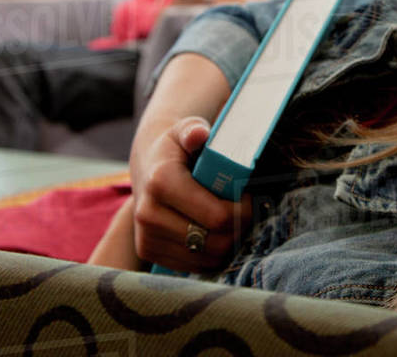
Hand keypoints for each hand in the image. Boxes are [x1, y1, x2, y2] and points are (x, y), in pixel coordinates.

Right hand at [130, 116, 252, 272]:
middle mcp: (148, 213)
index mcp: (161, 182)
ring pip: (207, 258)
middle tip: (247, 213)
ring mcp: (147, 237)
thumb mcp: (184, 131)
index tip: (249, 198)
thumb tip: (199, 134)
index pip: (217, 216)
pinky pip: (194, 266)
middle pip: (215, 241)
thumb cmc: (176, 148)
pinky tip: (215, 234)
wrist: (147, 168)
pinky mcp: (148, 252)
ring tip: (233, 222)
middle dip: (239, 229)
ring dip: (228, 243)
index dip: (243, 211)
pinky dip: (212, 254)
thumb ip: (193, 130)